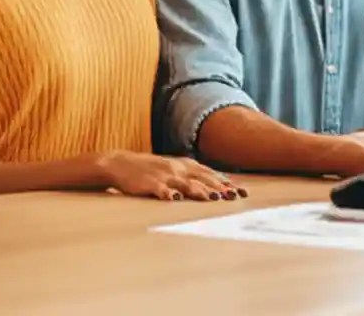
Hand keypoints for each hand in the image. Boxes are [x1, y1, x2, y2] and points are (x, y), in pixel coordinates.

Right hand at [98, 152, 244, 201]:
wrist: (120, 164)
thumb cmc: (151, 169)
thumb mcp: (174, 168)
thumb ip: (193, 176)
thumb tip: (216, 187)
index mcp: (185, 165)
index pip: (210, 174)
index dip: (226, 183)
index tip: (242, 192)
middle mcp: (178, 168)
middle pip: (203, 179)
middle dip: (220, 188)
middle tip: (235, 197)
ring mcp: (165, 175)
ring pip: (186, 184)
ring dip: (200, 191)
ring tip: (212, 199)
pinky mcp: (150, 183)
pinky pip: (161, 189)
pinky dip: (169, 193)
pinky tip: (175, 199)